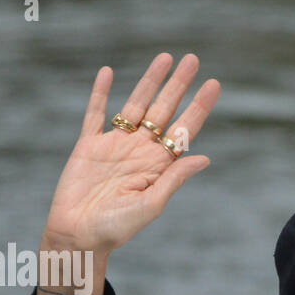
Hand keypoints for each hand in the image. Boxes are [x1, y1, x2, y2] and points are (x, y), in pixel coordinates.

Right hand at [42, 52, 220, 254]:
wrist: (80, 236)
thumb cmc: (117, 229)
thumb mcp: (152, 204)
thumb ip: (175, 178)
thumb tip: (204, 157)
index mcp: (159, 166)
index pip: (184, 130)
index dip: (199, 106)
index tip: (214, 84)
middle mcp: (140, 151)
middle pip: (163, 110)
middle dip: (178, 85)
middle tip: (192, 60)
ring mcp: (114, 146)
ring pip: (135, 105)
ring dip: (149, 81)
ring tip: (165, 58)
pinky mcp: (88, 146)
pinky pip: (95, 114)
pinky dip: (100, 93)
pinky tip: (108, 72)